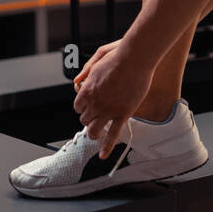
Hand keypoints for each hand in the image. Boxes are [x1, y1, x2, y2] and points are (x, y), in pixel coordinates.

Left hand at [72, 44, 154, 159]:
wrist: (135, 58)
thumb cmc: (118, 57)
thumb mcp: (95, 62)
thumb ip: (85, 74)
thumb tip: (77, 82)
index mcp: (87, 90)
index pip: (78, 107)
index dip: (83, 108)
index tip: (89, 106)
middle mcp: (95, 103)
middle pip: (84, 119)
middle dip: (89, 118)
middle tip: (96, 117)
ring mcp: (108, 110)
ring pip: (94, 130)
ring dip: (93, 133)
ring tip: (96, 134)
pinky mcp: (123, 114)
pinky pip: (113, 134)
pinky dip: (107, 146)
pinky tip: (103, 155)